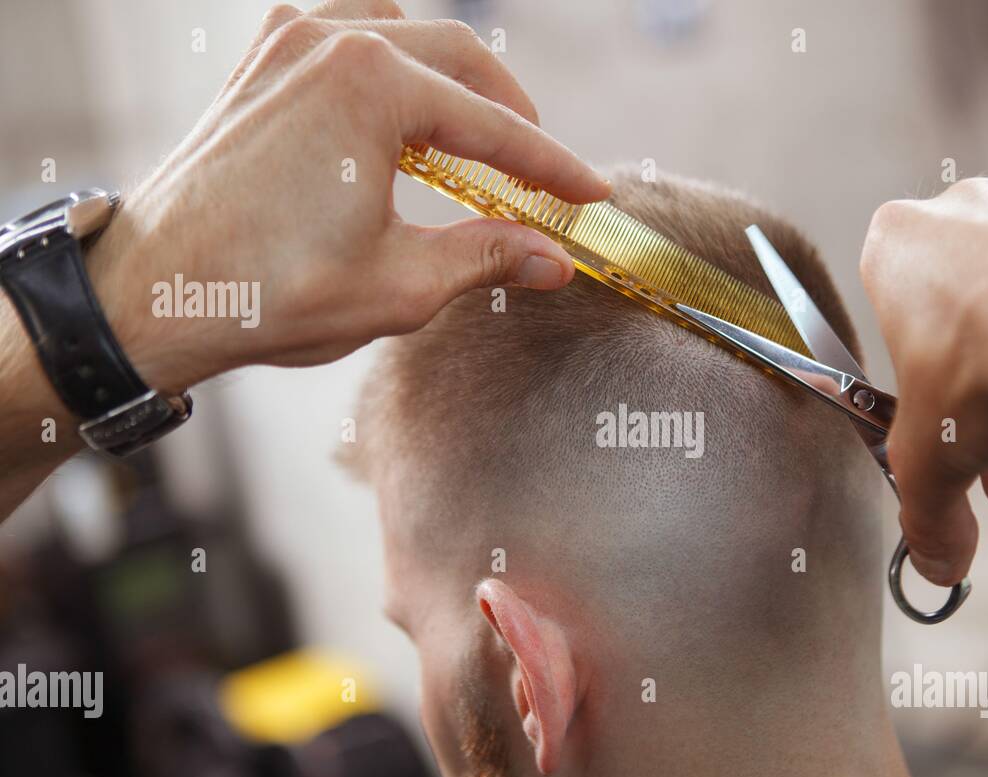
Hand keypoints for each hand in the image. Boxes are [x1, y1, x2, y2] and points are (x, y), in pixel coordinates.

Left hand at [85, 0, 608, 393]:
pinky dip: (395, 60)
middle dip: (512, 115)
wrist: (154, 293)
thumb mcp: (399, 284)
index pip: (492, 127)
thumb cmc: (268, 292)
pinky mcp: (264, 58)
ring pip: (407, 31)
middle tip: (544, 171)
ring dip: (456, 77)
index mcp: (370, 87)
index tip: (593, 194)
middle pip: (459, 57)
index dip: (552, 168)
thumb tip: (554, 259)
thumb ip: (488, 256)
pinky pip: (351, 32)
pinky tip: (406, 102)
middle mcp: (330, 41)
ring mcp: (288, 39)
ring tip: (483, 135)